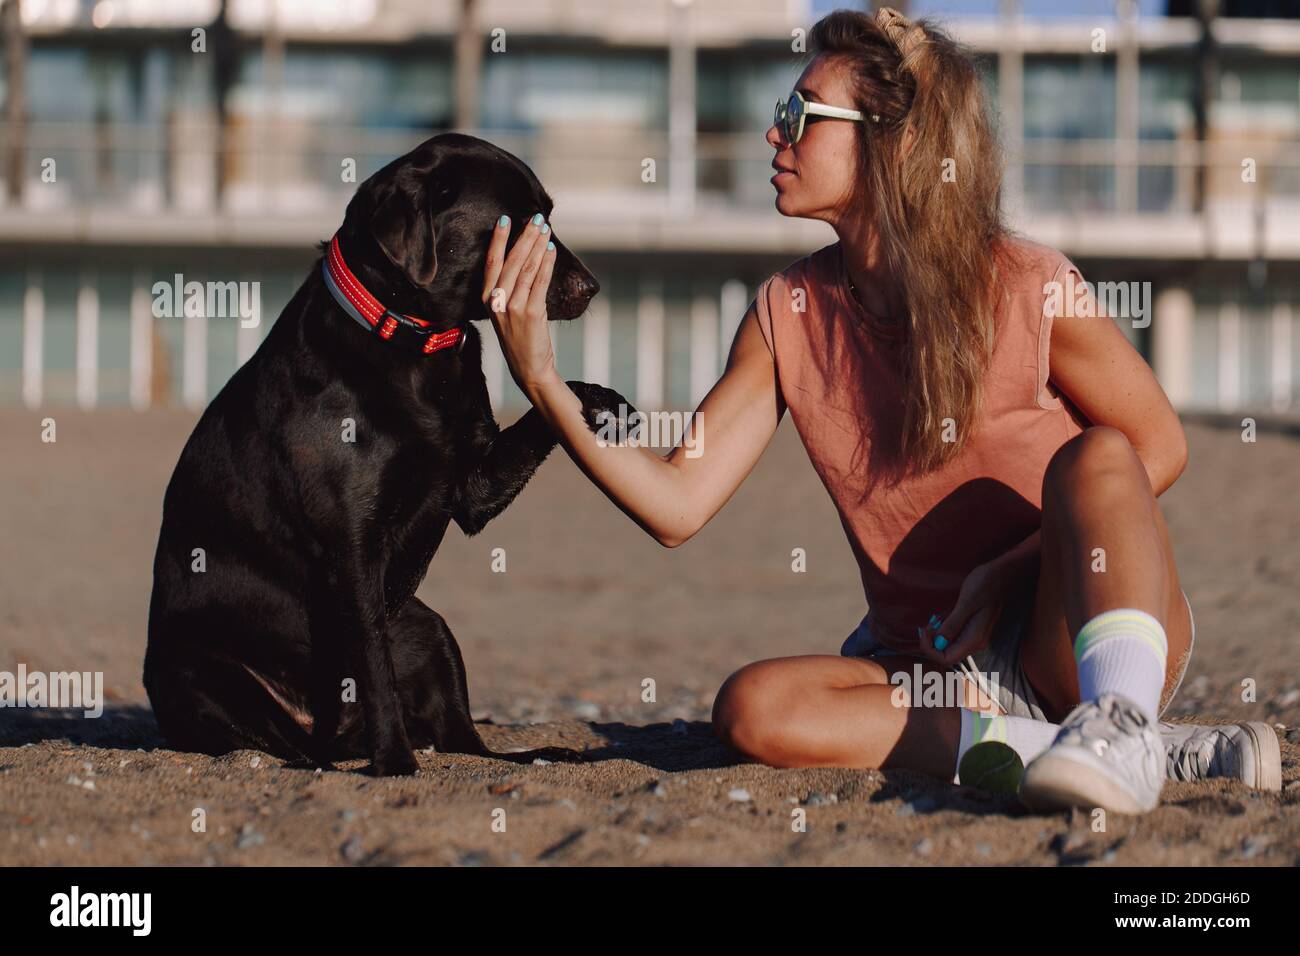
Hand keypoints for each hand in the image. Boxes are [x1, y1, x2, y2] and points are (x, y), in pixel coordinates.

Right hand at [481, 213, 559, 394]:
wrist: (529, 368)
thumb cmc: (520, 338)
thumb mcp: (506, 312)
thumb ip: (510, 288)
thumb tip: (525, 256)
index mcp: (488, 299)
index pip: (492, 262)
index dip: (498, 240)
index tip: (505, 219)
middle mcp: (497, 302)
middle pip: (511, 261)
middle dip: (525, 236)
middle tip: (536, 218)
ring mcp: (513, 308)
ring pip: (526, 268)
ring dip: (538, 245)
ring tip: (546, 229)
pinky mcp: (531, 314)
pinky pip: (539, 282)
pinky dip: (546, 263)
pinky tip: (551, 250)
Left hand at [920, 560, 1010, 666]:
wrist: (1001, 574)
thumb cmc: (985, 585)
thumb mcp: (966, 603)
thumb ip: (953, 624)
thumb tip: (938, 643)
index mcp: (974, 639)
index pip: (947, 659)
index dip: (931, 649)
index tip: (925, 631)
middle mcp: (975, 642)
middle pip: (947, 654)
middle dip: (933, 642)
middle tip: (927, 623)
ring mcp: (974, 636)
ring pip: (949, 645)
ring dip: (937, 635)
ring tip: (935, 618)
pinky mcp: (972, 628)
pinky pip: (954, 635)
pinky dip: (943, 629)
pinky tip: (941, 616)